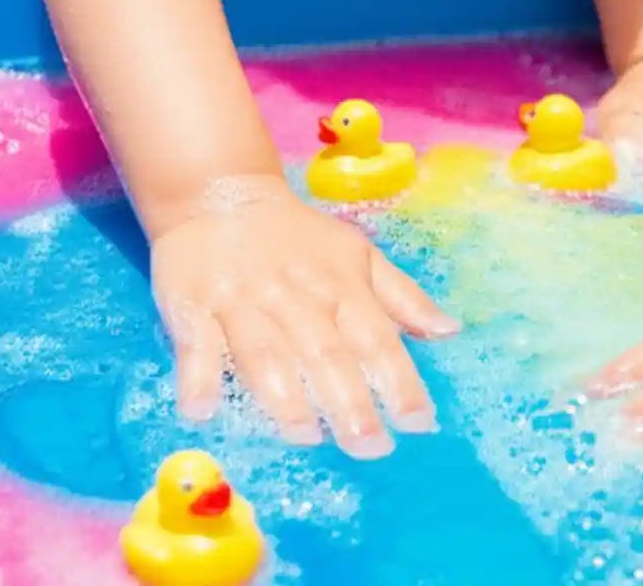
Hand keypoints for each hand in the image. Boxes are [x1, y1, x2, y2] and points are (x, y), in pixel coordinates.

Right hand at [150, 186, 459, 458]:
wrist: (220, 196)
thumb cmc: (298, 238)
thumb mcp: (359, 255)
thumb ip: (402, 297)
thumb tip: (450, 331)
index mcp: (341, 285)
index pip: (376, 339)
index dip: (400, 380)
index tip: (419, 422)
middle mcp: (296, 296)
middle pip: (325, 354)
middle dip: (350, 403)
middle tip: (370, 447)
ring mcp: (242, 302)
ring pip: (266, 354)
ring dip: (284, 398)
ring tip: (307, 436)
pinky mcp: (192, 306)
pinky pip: (196, 346)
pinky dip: (198, 378)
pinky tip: (203, 412)